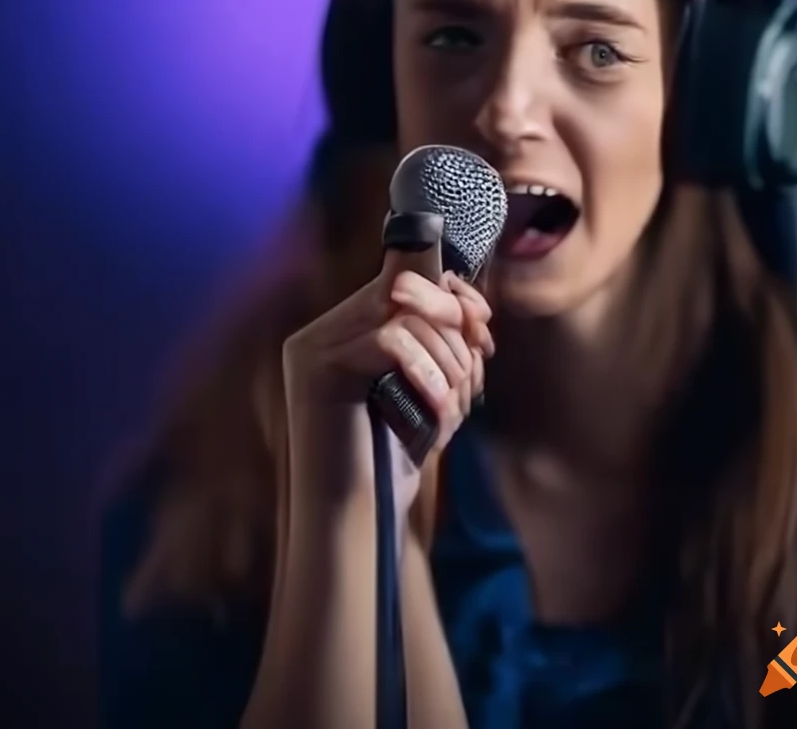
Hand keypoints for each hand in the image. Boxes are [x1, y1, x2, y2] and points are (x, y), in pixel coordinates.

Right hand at [282, 252, 493, 516]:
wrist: (357, 519)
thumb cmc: (394, 457)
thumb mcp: (426, 386)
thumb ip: (439, 342)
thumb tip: (473, 304)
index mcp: (344, 331)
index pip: (401, 277)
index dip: (450, 294)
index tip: (483, 331)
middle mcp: (321, 331)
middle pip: (403, 286)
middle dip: (456, 320)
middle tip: (477, 360)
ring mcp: (313, 348)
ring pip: (402, 313)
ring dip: (448, 359)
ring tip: (455, 408)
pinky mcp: (318, 369)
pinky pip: (389, 341)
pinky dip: (427, 373)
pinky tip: (439, 412)